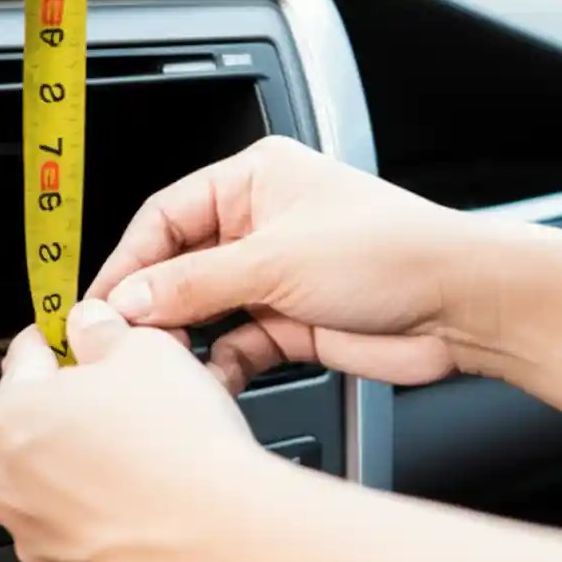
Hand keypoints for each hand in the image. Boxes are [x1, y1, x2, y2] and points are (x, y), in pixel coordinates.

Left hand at [0, 300, 279, 561]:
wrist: (226, 550)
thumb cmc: (184, 452)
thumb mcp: (146, 349)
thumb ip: (101, 330)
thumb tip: (89, 326)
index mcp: (15, 415)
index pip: (27, 355)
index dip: (65, 341)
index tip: (87, 342)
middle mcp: (10, 483)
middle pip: (38, 426)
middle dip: (80, 411)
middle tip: (137, 408)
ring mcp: (37, 540)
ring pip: (58, 486)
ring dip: (91, 470)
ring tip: (152, 463)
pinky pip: (82, 536)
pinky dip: (108, 521)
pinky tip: (152, 509)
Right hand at [86, 135, 487, 392]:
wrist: (462, 307)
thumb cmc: (392, 252)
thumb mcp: (274, 261)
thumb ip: (193, 284)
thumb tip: (128, 299)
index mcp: (252, 182)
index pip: (164, 217)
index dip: (127, 261)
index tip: (98, 301)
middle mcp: (258, 225)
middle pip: (177, 267)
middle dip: (151, 306)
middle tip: (121, 341)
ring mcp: (272, 277)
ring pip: (202, 311)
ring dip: (183, 340)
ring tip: (161, 365)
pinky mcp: (288, 323)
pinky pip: (234, 345)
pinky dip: (219, 364)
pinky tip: (210, 379)